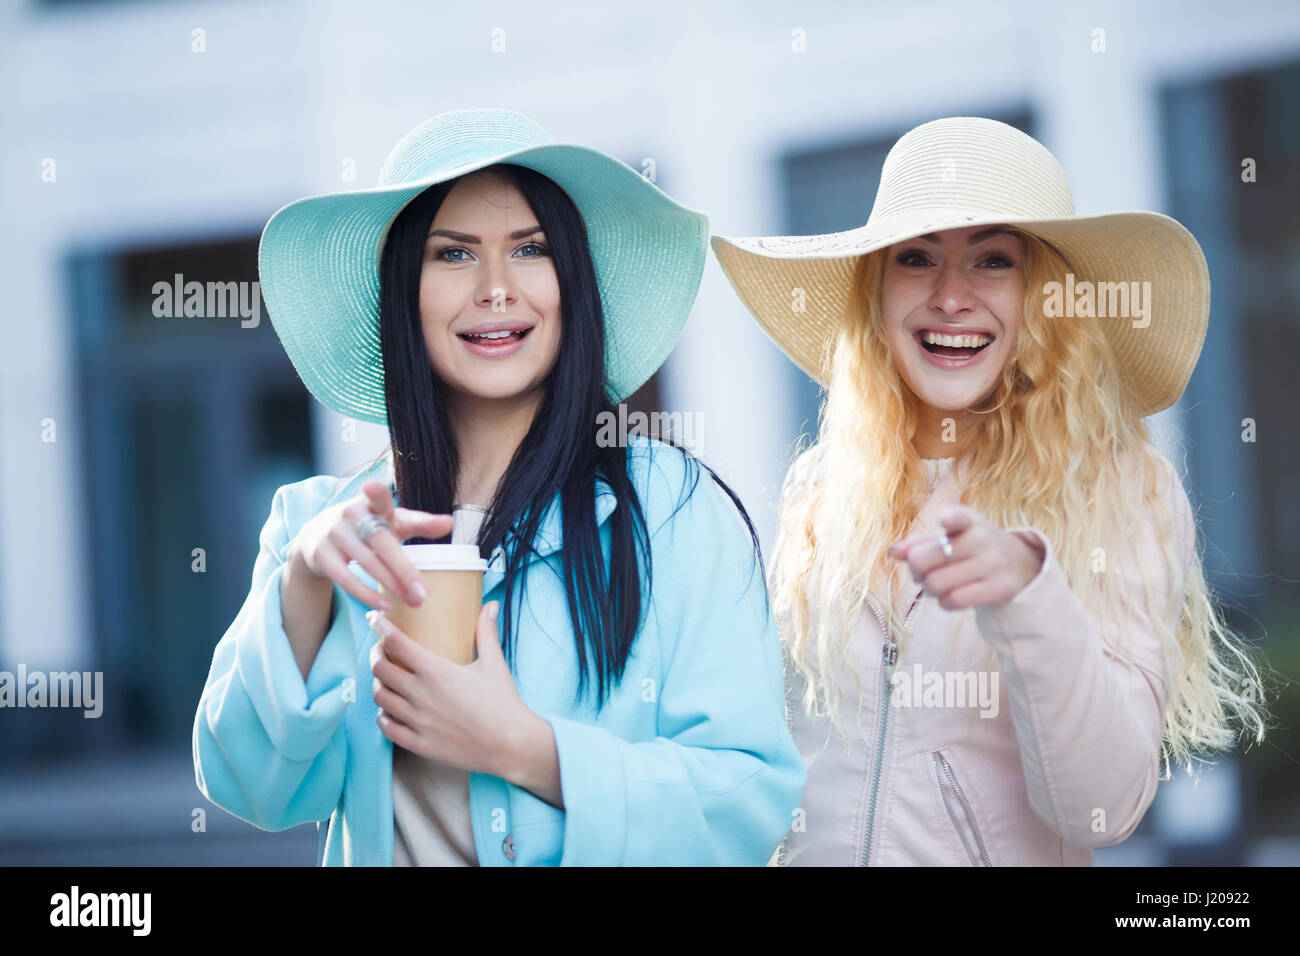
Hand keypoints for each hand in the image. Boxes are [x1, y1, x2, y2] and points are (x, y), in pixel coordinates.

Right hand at [290, 480, 452, 610]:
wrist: (316, 537)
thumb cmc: (366, 528)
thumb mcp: (391, 521)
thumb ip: (420, 522)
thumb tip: (450, 523)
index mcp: (372, 503)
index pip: (377, 496)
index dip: (376, 492)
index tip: (372, 487)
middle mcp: (350, 514)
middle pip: (381, 541)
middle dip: (404, 569)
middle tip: (424, 594)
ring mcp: (333, 534)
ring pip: (366, 562)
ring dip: (392, 584)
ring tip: (414, 602)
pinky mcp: (321, 555)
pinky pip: (345, 578)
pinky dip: (366, 593)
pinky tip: (386, 604)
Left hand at [367, 601, 546, 780]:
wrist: (511, 745)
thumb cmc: (503, 702)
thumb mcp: (494, 663)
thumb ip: (486, 631)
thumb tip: (490, 605)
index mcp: (436, 671)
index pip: (395, 642)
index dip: (380, 627)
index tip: (375, 619)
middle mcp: (421, 695)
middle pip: (380, 668)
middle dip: (375, 654)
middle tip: (381, 648)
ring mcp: (417, 721)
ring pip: (380, 697)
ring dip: (378, 684)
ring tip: (385, 678)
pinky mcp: (419, 744)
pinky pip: (387, 728)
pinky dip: (383, 715)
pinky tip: (389, 710)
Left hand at [888, 505, 1044, 611]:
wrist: (1020, 566)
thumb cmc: (973, 549)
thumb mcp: (952, 538)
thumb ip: (920, 543)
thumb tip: (895, 552)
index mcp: (968, 521)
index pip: (959, 517)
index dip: (951, 519)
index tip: (945, 521)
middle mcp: (982, 539)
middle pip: (923, 560)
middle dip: (916, 571)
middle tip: (925, 573)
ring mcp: (993, 564)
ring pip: (935, 584)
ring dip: (930, 590)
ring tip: (939, 585)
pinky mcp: (1000, 588)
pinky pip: (954, 601)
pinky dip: (945, 603)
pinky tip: (952, 596)